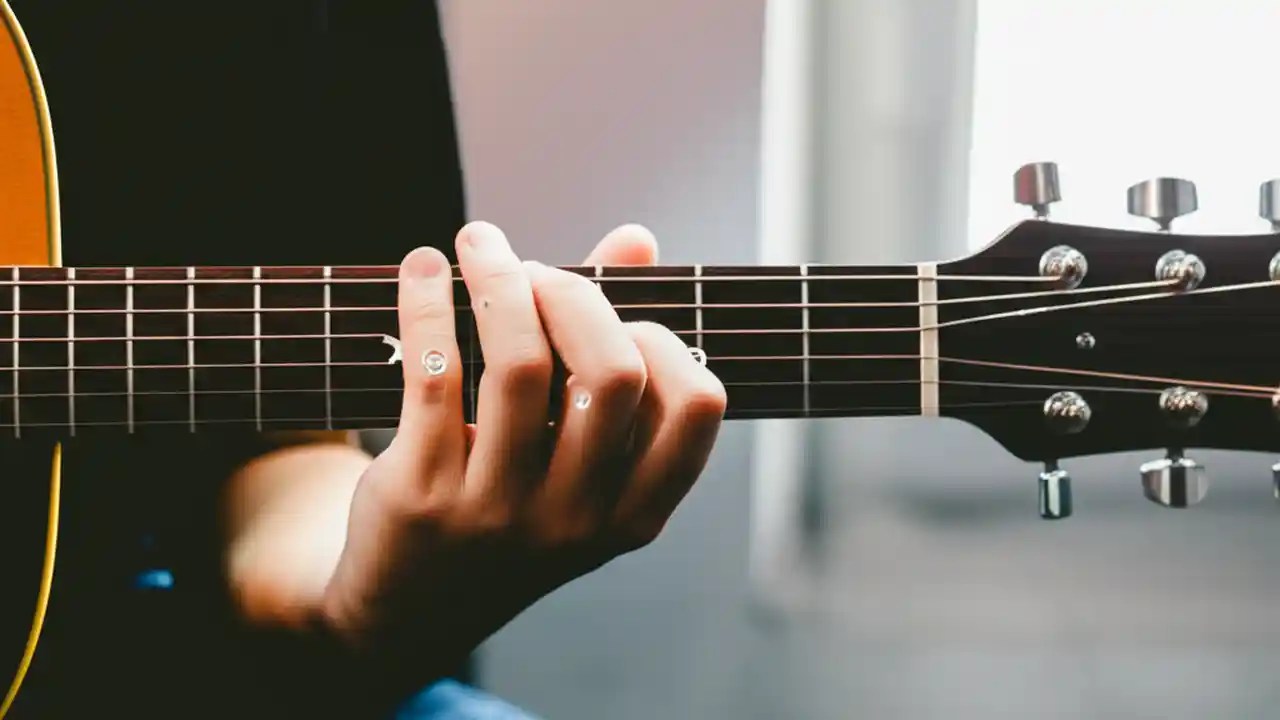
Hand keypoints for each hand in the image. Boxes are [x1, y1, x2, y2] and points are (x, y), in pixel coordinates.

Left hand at [320, 222, 725, 686]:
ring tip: (478, 244)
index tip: (613, 316)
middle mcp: (577, 520)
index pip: (695, 407)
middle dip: (577, 294)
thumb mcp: (573, 452)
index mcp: (634, 512)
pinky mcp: (423, 497)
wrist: (410, 605)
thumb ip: (608, 342)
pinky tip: (425, 270)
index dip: (661, 340)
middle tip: (535, 271)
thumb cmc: (511, 504)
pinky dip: (429, 305)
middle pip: (612, 374)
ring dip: (500, 279)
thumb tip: (637, 237)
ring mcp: (500, 514)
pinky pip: (435, 376)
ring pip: (521, 367)